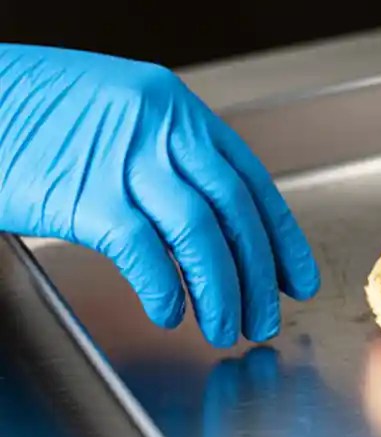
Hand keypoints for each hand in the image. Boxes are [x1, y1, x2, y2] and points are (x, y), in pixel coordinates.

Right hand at [0, 45, 319, 346]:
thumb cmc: (29, 112)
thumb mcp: (116, 115)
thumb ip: (166, 157)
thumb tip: (210, 222)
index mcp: (175, 107)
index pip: (249, 179)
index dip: (279, 235)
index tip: (295, 276)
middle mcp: (160, 127)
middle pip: (234, 210)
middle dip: (259, 272)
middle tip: (268, 315)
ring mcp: (125, 159)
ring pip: (201, 234)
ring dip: (221, 290)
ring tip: (226, 328)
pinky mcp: (86, 195)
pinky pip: (144, 251)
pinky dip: (165, 288)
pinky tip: (170, 312)